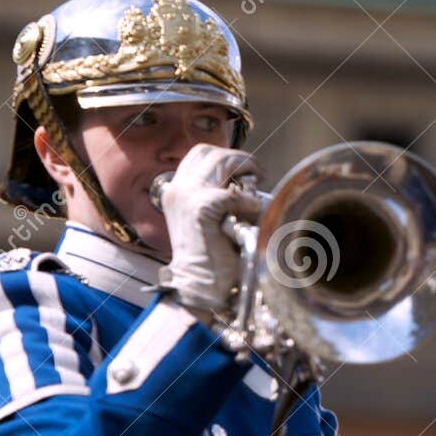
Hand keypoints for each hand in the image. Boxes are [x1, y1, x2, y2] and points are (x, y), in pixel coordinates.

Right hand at [158, 144, 260, 317]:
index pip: (200, 155)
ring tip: (259, 180)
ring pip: (221, 162)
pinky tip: (253, 213)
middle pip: (210, 152)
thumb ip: (221, 196)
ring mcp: (187, 195)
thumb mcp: (212, 218)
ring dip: (245, 168)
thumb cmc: (213, 255)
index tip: (245, 169)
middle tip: (257, 171)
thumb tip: (249, 180)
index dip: (226, 156)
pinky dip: (248, 201)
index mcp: (176, 189)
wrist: (202, 284)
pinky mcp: (201, 208)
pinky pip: (233, 194)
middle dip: (238, 157)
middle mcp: (178, 187)